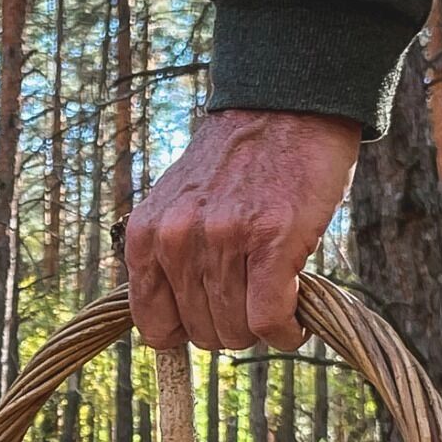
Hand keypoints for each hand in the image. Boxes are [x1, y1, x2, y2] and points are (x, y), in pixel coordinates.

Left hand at [125, 109, 359, 350]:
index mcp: (145, 236)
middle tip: (254, 297)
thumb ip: (166, 258)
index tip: (212, 316)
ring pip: (237, 331)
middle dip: (232, 326)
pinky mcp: (271, 240)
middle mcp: (176, 240)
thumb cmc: (236, 165)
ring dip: (262, 327)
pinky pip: (270, 320)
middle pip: (202, 334)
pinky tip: (296, 319)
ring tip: (277, 297)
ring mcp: (222, 240)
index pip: (155, 327)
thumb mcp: (177, 207)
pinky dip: (287, 330)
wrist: (285, 107)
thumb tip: (170, 331)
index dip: (187, 332)